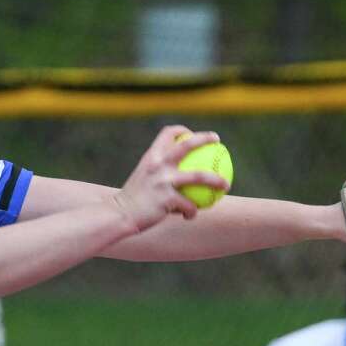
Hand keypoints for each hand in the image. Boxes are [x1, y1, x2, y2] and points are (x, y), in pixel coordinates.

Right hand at [112, 126, 229, 231]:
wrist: (118, 215)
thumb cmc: (131, 201)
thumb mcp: (141, 180)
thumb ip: (155, 174)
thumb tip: (173, 177)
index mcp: (151, 157)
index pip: (168, 133)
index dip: (183, 130)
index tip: (192, 135)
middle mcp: (158, 165)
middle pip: (188, 145)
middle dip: (205, 138)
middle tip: (217, 141)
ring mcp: (163, 181)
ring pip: (198, 176)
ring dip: (216, 180)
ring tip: (226, 185)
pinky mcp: (167, 200)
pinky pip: (189, 205)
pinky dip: (191, 211)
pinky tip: (191, 216)